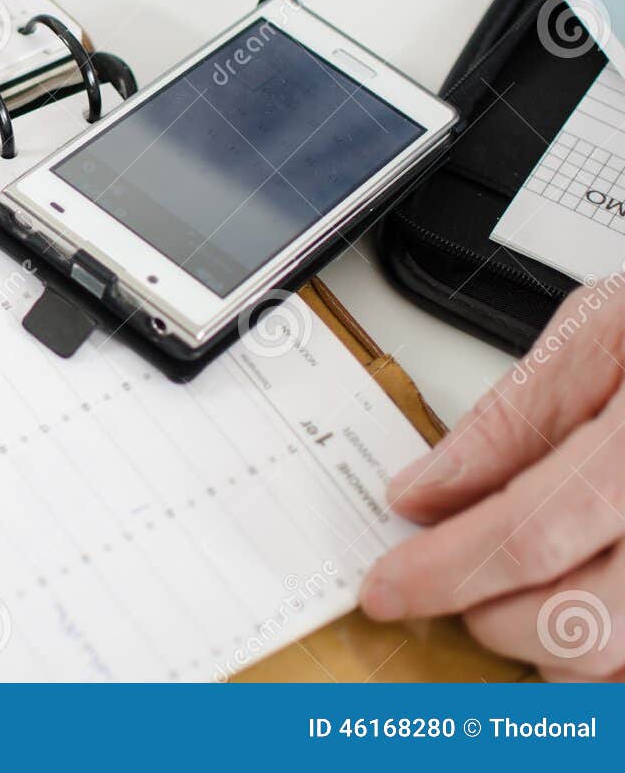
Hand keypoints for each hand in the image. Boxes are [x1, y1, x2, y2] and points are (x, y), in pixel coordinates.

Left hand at [360, 280, 624, 679]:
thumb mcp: (605, 327)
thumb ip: (516, 414)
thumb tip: (427, 490)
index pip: (532, 536)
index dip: (445, 571)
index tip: (387, 586)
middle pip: (582, 625)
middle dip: (492, 616)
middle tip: (451, 580)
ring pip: (619, 662)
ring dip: (552, 650)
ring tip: (514, 591)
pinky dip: (605, 655)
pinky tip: (576, 606)